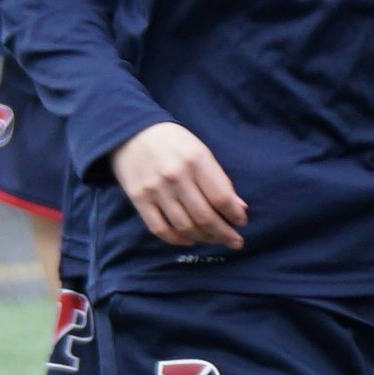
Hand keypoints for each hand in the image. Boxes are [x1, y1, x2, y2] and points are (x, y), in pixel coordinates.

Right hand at [112, 121, 247, 249]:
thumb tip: (240, 208)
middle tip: (235, 242)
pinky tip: (189, 240)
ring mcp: (155, 189)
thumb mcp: (201, 152)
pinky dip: (177, 240)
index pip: (221, 197)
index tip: (241, 222)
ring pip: (184, 226)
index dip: (234, 215)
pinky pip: (160, 229)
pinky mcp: (138, 199)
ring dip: (204, 238)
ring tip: (214, 239)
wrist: (131, 132)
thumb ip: (219, 180)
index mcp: (196, 160)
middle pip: (204, 216)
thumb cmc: (174, 142)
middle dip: (224, 234)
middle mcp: (176, 176)